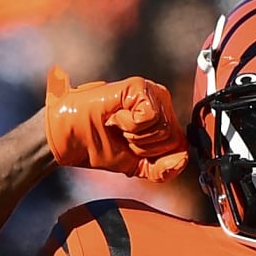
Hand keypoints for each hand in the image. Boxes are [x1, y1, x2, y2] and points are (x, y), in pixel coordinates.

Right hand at [44, 67, 188, 181]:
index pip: (179, 146)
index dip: (153, 155)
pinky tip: (116, 116)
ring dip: (135, 135)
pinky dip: (130, 124)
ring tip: (117, 125)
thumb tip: (184, 159)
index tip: (129, 146)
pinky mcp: (138, 86)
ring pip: (163, 128)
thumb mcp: (138, 166)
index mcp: (164, 118)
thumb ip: (163, 169)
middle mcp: (160, 102)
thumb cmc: (100, 147)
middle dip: (144, 146)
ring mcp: (150, 92)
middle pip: (173, 138)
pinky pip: (150, 116)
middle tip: (122, 135)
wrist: (71, 140)